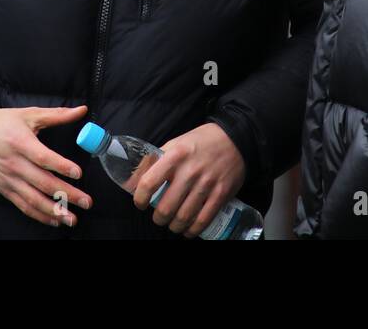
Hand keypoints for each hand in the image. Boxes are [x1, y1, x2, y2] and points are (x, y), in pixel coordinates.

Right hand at [0, 105, 92, 227]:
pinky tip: (54, 220)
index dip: (61, 166)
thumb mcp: (29, 114)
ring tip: (72, 218)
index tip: (78, 173)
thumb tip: (82, 110)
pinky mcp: (5, 189)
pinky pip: (23, 205)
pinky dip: (39, 215)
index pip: (43, 158)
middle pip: (43, 183)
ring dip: (54, 211)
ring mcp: (9, 179)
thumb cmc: (2, 123)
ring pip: (33, 199)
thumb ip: (57, 115)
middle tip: (86, 201)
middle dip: (66, 194)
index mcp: (21, 143)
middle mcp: (15, 164)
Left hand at [132, 123, 245, 237]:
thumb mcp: (176, 143)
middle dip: (159, 218)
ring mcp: (207, 184)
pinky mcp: (221, 194)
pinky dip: (192, 230)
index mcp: (175, 155)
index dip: (140, 198)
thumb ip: (154, 161)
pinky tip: (188, 230)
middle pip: (166, 207)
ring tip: (172, 225)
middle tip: (159, 217)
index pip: (149, 182)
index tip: (140, 203)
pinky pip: (203, 220)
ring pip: (183, 217)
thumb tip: (131, 181)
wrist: (236, 138)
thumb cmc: (201, 141)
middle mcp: (190, 171)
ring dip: (174, 226)